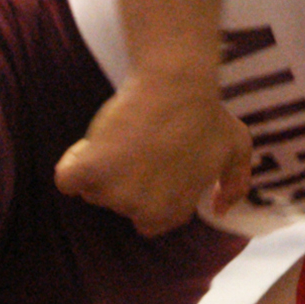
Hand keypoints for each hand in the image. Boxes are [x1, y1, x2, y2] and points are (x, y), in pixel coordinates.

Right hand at [54, 73, 252, 236]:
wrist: (175, 85)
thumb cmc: (207, 113)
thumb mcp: (237, 150)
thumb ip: (235, 185)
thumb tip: (219, 208)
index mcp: (173, 212)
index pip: (151, 218)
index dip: (149, 191)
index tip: (151, 166)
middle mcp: (141, 210)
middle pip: (119, 204)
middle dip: (123, 181)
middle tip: (134, 148)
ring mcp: (113, 193)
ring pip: (93, 190)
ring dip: (99, 170)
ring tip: (117, 139)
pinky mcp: (88, 170)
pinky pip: (67, 179)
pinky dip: (72, 165)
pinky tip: (86, 149)